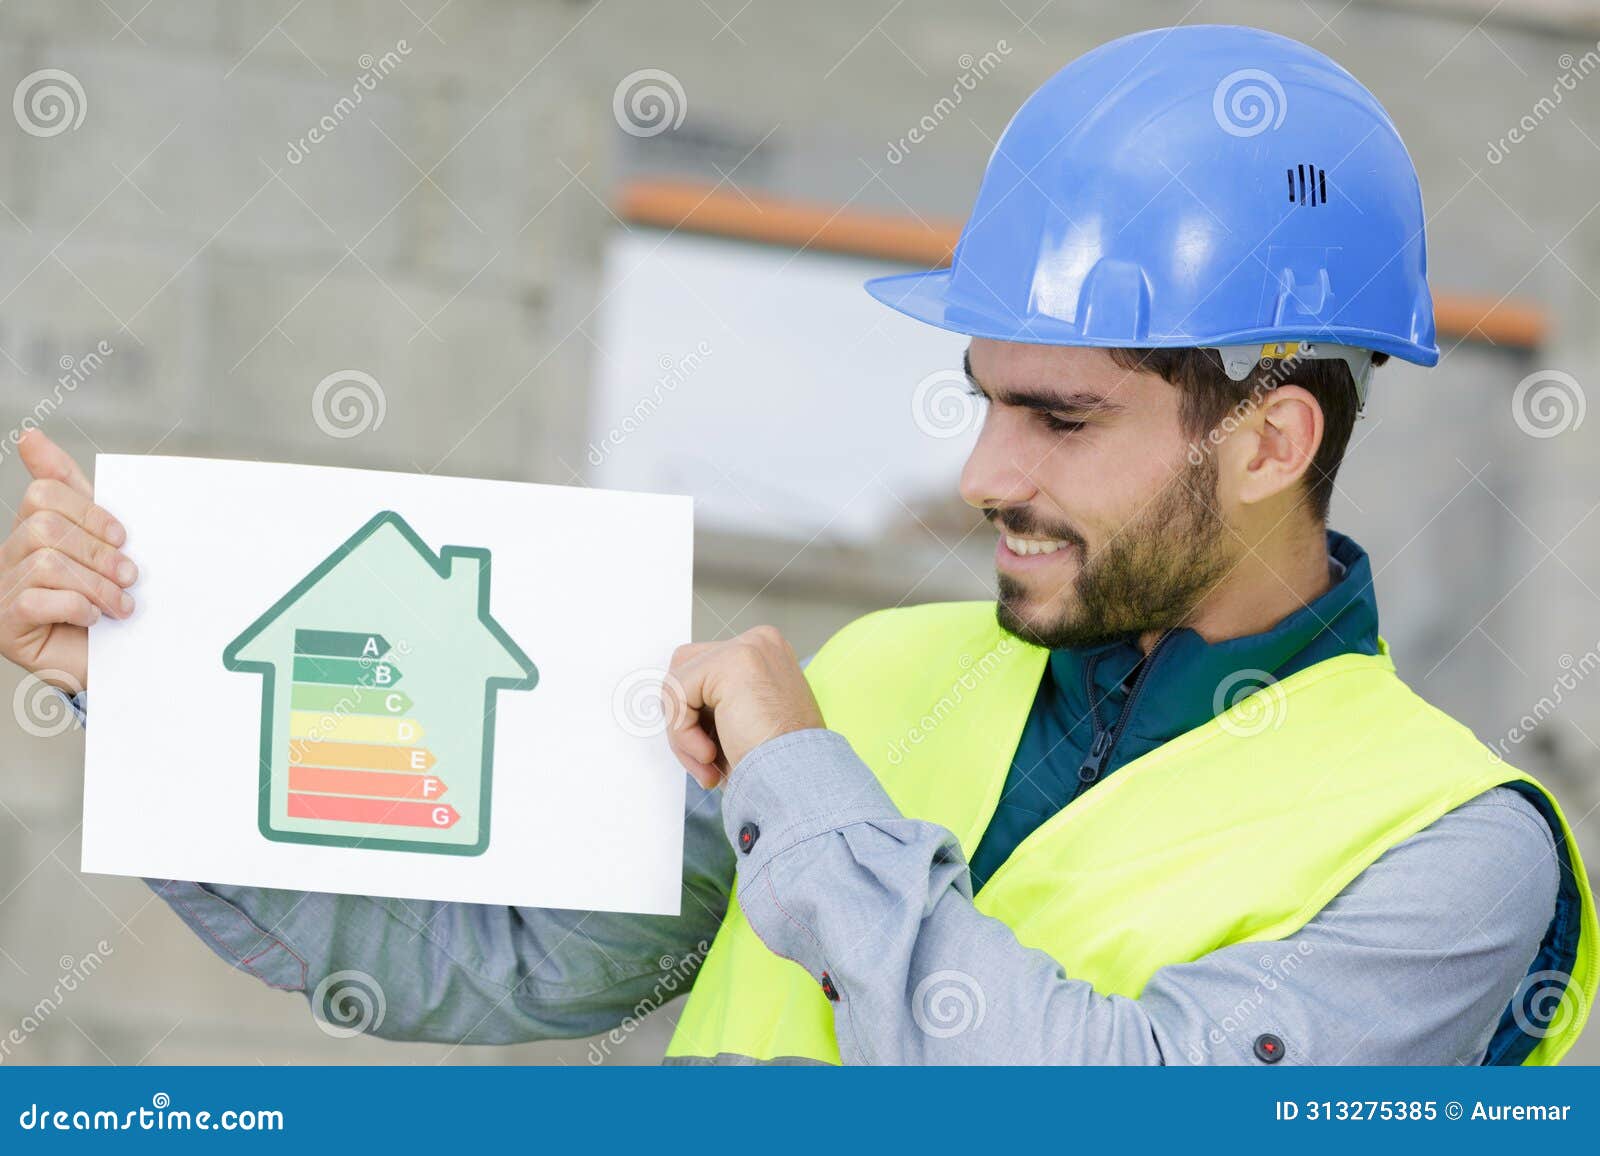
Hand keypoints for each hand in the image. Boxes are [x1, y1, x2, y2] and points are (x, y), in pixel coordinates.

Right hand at [0, 430, 136, 692]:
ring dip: (96, 584)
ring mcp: (0, 591)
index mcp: (31, 530)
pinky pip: (36, 599)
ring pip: (46, 562)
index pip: (45, 493)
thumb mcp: (101, 542)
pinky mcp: (5, 625)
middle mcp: (6, 556)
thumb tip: (29, 436)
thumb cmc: (110, 600)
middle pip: (45, 526)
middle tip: (130, 576)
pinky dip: (76, 607)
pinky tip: (92, 619)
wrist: (119, 662)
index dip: (89, 510)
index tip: (122, 535)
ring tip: (120, 606)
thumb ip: (74, 492)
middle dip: (98, 551)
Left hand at [664, 625, 824, 789]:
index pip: (702, 671)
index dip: (694, 718)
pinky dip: (682, 732)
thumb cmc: (775, 765)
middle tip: (704, 763)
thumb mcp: (742, 723)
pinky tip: (709, 754)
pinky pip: (678, 692)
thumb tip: (672, 703)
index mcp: (765, 656)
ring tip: (708, 764)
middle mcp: (760, 642)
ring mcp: (748, 647)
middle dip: (683, 720)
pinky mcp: (733, 660)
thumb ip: (713, 703)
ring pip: (678, 681)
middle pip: (685, 669)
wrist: (799, 782)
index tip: (708, 759)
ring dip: (682, 732)